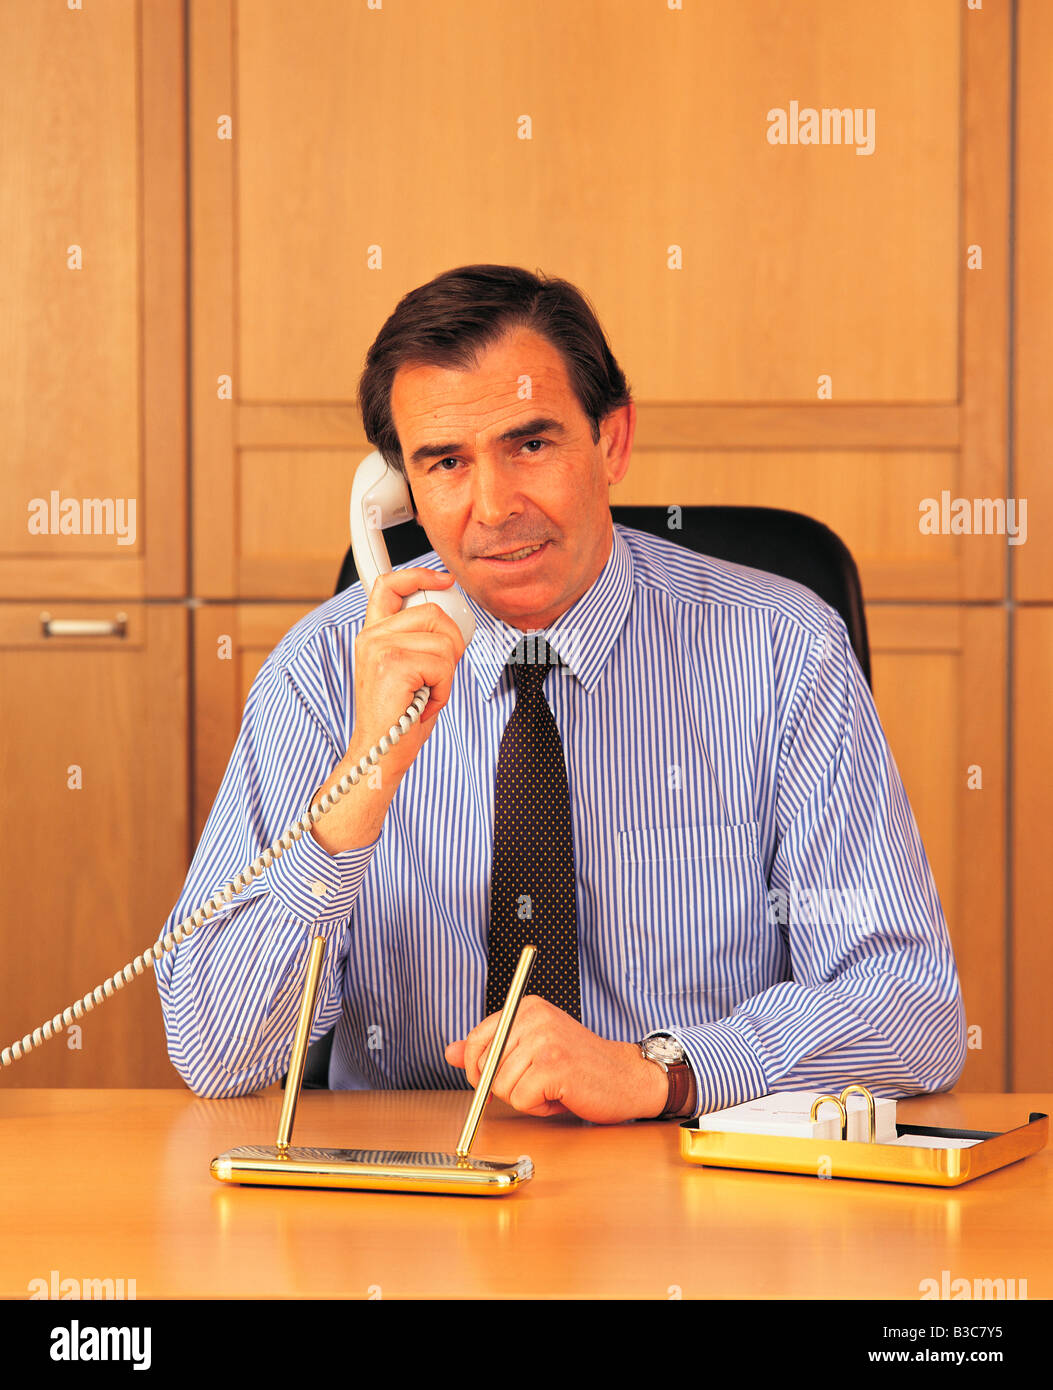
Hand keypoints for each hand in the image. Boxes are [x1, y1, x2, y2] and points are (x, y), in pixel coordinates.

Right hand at [309, 568, 468, 852]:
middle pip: (434, 613)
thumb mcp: (410, 670)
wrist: (379, 754)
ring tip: (425, 694)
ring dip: (446, 674)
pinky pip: (442, 664)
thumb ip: (420, 640)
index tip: (444, 580)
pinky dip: (443, 688)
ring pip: (443, 641)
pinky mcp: (392, 665)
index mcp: (374, 635)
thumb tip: (450, 621)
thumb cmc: (399, 718)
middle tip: (437, 677)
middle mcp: (371, 637)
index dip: (418, 575)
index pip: (389, 586)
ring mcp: (379, 649)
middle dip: (451, 644)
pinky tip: (423, 703)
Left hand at [444, 995, 668, 1124]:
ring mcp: (544, 1040)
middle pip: (485, 1067)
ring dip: (526, 1098)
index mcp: (526, 1006)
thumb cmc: (580, 1065)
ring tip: (553, 1087)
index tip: (493, 1080)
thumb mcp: (531, 1049)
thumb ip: (490, 1049)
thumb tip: (450, 1052)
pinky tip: (561, 1095)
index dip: (478, 1069)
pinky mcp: (553, 1066)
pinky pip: (521, 1100)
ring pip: (501, 1088)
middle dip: (505, 1086)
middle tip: (536, 1082)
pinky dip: (539, 1108)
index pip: (475, 1040)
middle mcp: (534, 1016)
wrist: (627, 1077)